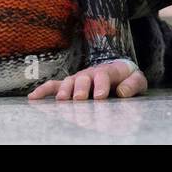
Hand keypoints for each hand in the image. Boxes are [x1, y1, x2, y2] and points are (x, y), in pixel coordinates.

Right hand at [28, 59, 146, 100]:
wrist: (120, 71)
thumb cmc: (128, 78)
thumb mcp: (138, 80)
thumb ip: (133, 84)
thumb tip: (122, 92)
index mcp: (109, 71)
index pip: (104, 75)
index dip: (101, 85)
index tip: (100, 96)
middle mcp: (90, 73)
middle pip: (83, 78)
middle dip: (81, 88)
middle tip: (80, 99)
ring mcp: (79, 79)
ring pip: (69, 82)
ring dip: (65, 91)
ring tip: (62, 100)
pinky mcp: (70, 85)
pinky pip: (54, 86)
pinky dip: (44, 90)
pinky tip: (33, 97)